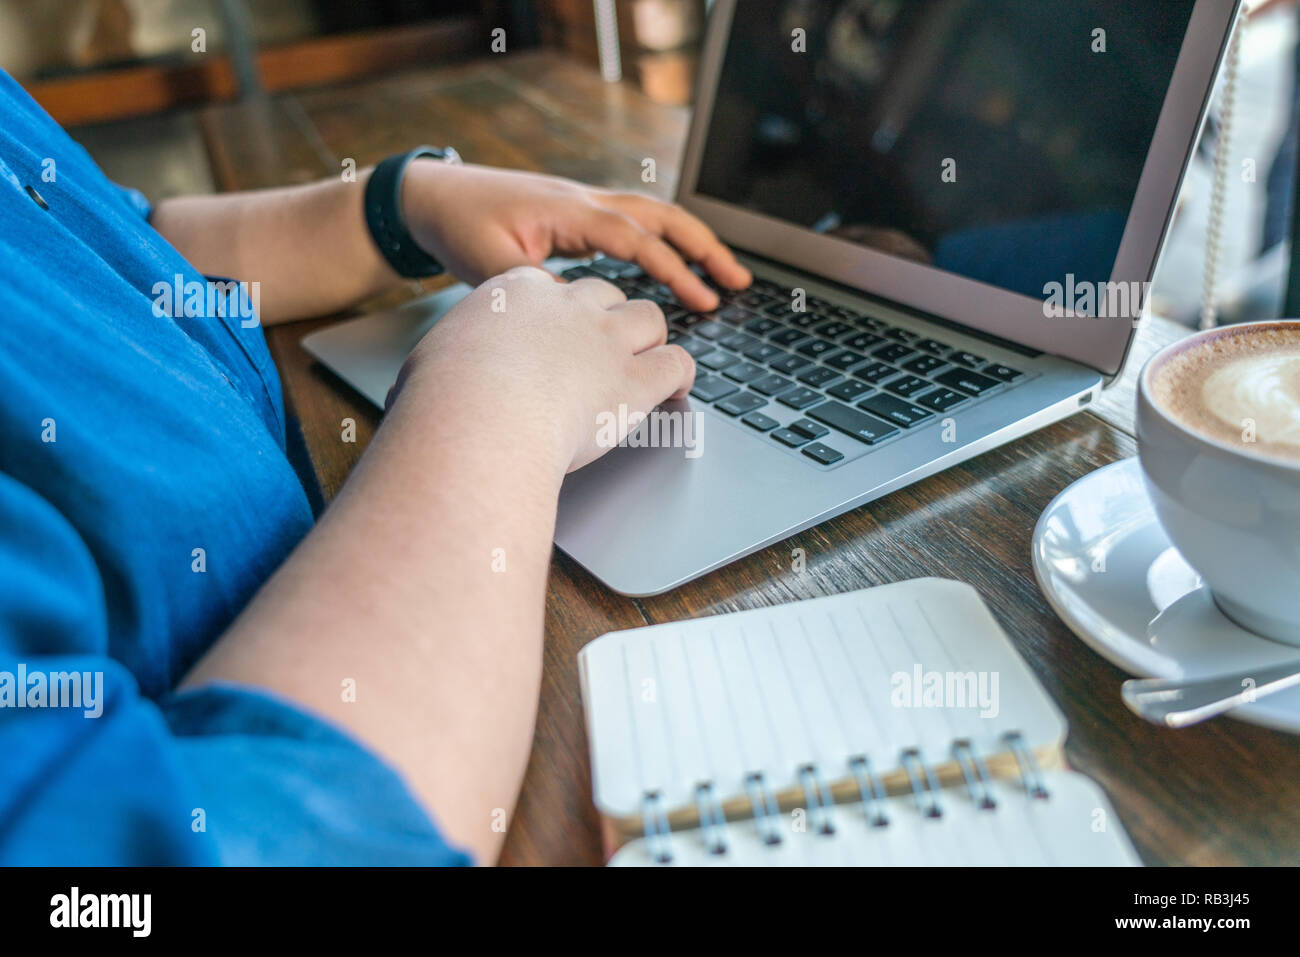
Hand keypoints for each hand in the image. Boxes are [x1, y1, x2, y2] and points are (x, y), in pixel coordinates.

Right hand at [391, 266, 694, 472]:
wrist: (475, 419)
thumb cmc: (442, 399)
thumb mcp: (435, 360)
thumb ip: (451, 363)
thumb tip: (426, 390)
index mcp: (518, 291)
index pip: (556, 290)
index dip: (562, 315)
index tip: (559, 335)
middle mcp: (570, 305)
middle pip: (608, 296)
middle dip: (610, 321)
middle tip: (607, 350)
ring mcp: (607, 339)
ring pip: (652, 318)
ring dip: (652, 340)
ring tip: (650, 363)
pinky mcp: (636, 380)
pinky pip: (679, 363)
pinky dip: (683, 376)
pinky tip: (679, 391)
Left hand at [400, 162, 750, 311]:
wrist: (433, 197)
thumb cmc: (459, 226)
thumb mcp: (490, 267)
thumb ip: (538, 292)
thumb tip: (578, 323)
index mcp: (568, 211)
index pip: (637, 239)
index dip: (673, 270)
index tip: (704, 300)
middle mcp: (584, 200)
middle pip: (662, 216)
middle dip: (704, 247)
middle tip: (739, 280)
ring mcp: (584, 203)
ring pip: (653, 215)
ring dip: (691, 242)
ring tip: (723, 274)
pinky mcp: (578, 215)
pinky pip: (633, 224)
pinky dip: (662, 242)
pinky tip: (674, 268)